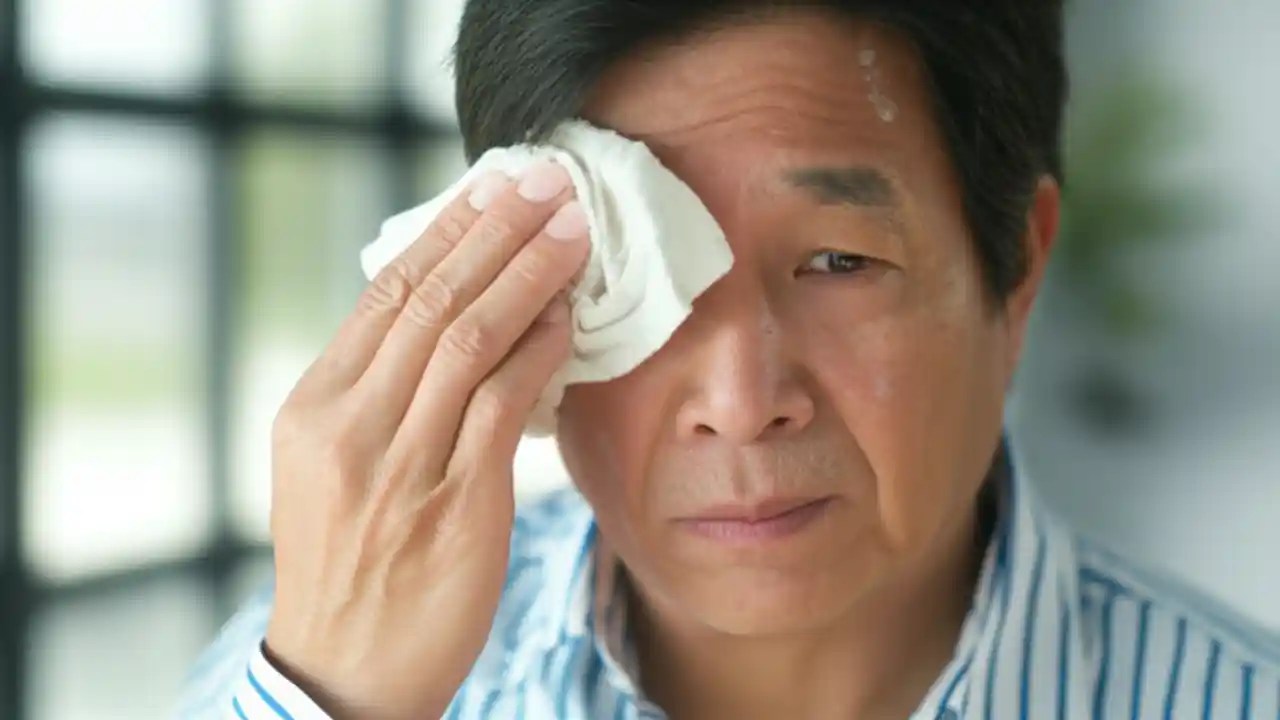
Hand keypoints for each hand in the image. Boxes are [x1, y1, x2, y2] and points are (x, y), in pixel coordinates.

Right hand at [262, 161, 588, 719]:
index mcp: (314, 407)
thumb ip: (376, 395)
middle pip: (431, 300)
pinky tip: (569, 318)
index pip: (385, 295)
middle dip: (496, 232)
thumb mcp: (331, 468)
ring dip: (529, 276)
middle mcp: (351, 425)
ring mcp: (402, 463)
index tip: (492, 190)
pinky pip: (504, 404)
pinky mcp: (457, 501)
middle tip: (546, 183)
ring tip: (573, 230)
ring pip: (470, 339)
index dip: (447, 234)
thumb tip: (444, 317)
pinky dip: (540, 352)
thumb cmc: (348, 562)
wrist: (346, 669)